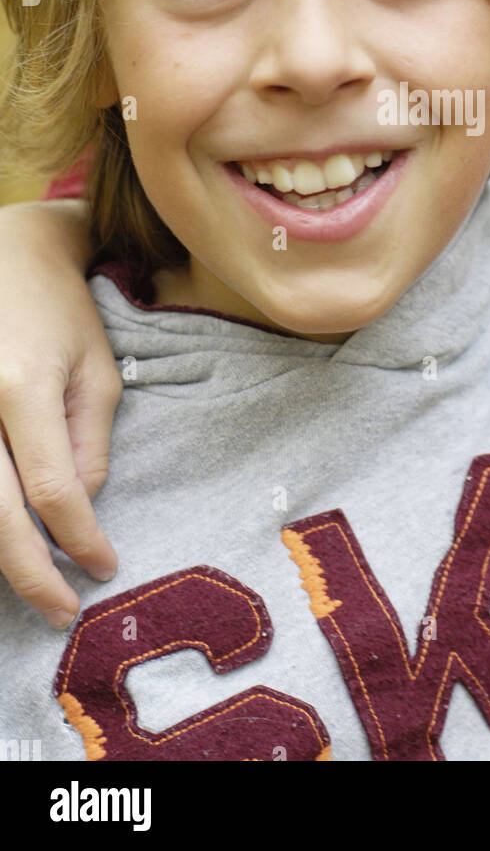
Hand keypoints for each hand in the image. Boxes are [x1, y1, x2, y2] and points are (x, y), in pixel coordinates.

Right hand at [0, 199, 119, 625]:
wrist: (6, 257)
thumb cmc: (60, 312)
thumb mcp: (97, 371)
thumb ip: (90, 442)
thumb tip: (79, 509)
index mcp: (22, 388)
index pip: (52, 490)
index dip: (77, 539)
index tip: (102, 567)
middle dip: (29, 573)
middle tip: (62, 609)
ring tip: (32, 586)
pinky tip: (3, 540)